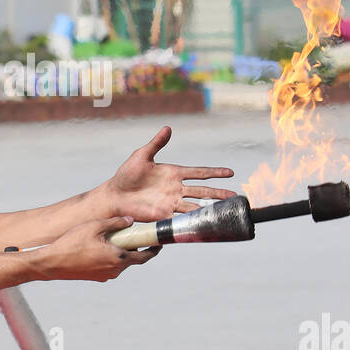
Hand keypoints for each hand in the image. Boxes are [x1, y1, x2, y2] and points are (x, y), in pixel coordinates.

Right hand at [36, 216, 160, 283]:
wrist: (51, 263)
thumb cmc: (72, 243)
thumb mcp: (95, 226)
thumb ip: (116, 223)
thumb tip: (130, 220)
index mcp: (119, 258)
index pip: (145, 256)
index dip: (154, 249)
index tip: (159, 242)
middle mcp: (114, 270)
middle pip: (132, 258)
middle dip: (133, 246)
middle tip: (130, 232)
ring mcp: (105, 276)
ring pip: (119, 261)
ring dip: (119, 251)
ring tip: (109, 237)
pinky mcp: (95, 277)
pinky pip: (108, 265)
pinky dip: (109, 256)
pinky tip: (97, 246)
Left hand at [102, 125, 234, 221]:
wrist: (114, 196)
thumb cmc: (126, 175)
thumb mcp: (142, 156)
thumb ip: (156, 144)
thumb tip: (168, 128)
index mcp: (173, 173)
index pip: (199, 173)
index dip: (215, 173)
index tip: (230, 173)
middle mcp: (176, 188)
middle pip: (203, 191)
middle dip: (219, 193)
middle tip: (235, 196)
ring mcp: (171, 202)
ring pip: (196, 205)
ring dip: (210, 207)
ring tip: (226, 210)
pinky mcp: (164, 215)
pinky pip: (183, 217)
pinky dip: (194, 220)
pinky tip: (205, 222)